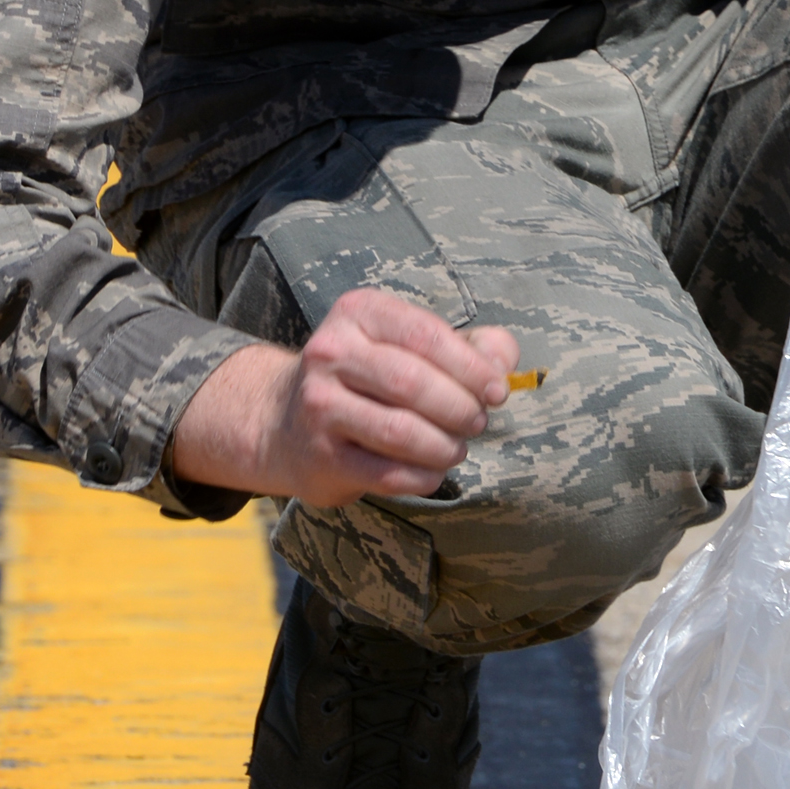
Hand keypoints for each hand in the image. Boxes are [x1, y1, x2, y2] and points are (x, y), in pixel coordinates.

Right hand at [169, 288, 519, 508]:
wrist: (285, 422)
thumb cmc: (368, 378)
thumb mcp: (409, 345)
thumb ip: (469, 346)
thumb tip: (504, 362)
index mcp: (358, 312)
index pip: (425, 335)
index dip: (471, 367)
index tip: (497, 391)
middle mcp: (330, 352)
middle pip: (413, 383)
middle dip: (460, 408)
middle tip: (478, 422)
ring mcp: (319, 406)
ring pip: (400, 431)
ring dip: (444, 446)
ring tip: (456, 448)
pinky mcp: (320, 456)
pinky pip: (386, 472)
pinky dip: (423, 476)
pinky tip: (432, 470)